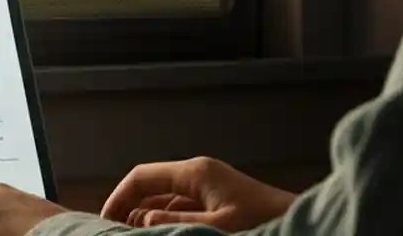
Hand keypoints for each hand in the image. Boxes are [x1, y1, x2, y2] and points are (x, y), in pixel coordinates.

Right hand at [101, 157, 295, 230]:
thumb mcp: (217, 226)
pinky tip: (158, 235)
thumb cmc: (262, 222)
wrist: (299, 224)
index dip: (119, 197)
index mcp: (195, 172)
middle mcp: (198, 174)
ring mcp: (207, 187)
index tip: (103, 220)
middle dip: (129, 209)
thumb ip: (177, 221)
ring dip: (146, 217)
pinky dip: (164, 221)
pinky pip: (179, 208)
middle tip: (114, 233)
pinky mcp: (216, 201)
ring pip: (163, 199)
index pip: (142, 177)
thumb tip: (143, 218)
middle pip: (150, 187)